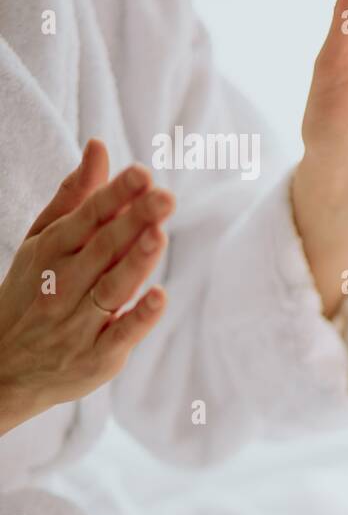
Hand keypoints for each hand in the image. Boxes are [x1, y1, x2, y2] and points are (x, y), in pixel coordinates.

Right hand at [0, 141, 172, 434]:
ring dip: (135, 262)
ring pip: (112, 287)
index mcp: (52, 251)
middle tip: (165, 197)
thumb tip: (100, 146)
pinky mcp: (97, 356)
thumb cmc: (33, 292)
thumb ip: (76, 197)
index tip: (143, 173)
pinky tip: (159, 296)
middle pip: (104, 248)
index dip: (115, 195)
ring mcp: (80, 322)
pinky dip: (138, 317)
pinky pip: (120, 334)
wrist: (3, 368)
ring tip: (158, 235)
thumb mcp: (43, 241)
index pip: (88, 217)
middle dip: (133, 221)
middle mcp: (64, 284)